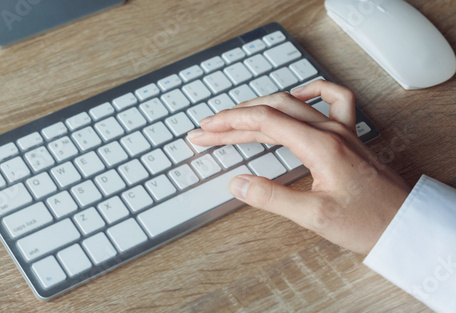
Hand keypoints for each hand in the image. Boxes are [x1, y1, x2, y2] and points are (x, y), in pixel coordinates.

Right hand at [187, 80, 409, 253]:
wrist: (406, 226)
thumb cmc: (369, 223)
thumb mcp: (313, 217)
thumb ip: (272, 198)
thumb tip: (236, 183)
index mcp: (320, 146)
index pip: (264, 121)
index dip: (228, 124)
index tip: (204, 132)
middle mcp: (331, 132)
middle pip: (273, 110)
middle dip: (234, 118)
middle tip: (207, 130)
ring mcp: (343, 132)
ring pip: (294, 105)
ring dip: (260, 107)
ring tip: (235, 117)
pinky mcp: (351, 139)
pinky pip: (335, 100)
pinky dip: (312, 92)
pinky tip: (298, 96)